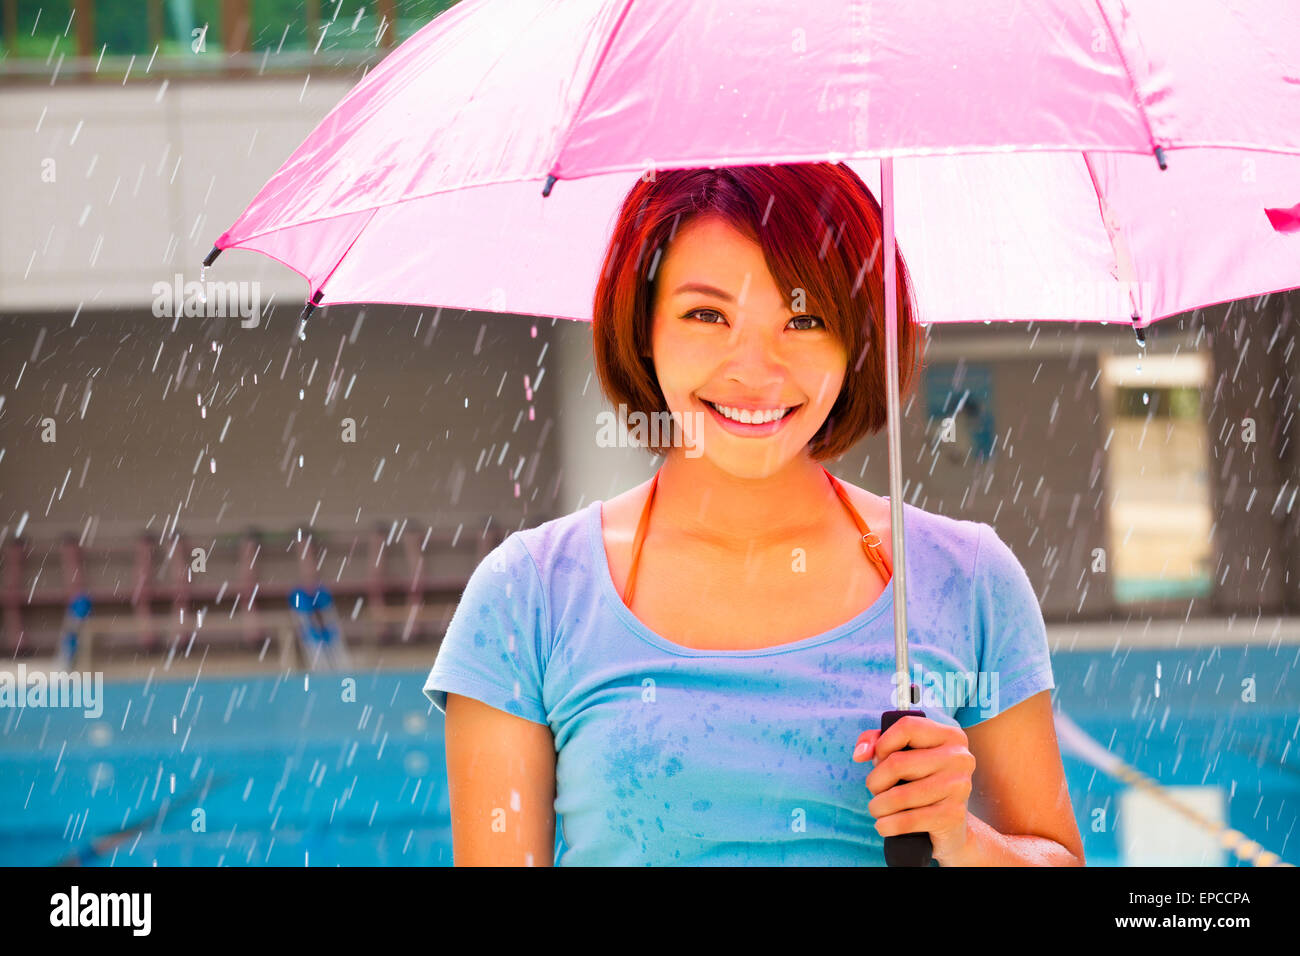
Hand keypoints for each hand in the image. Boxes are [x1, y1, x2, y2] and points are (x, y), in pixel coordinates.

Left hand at [852, 715, 975, 864]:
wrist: (952, 823)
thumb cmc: (922, 781)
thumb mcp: (904, 753)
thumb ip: (876, 741)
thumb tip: (860, 753)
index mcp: (950, 736)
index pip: (906, 727)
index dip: (882, 744)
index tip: (877, 759)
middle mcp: (959, 758)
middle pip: (897, 763)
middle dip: (875, 781)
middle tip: (875, 790)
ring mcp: (959, 787)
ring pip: (899, 795)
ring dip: (878, 806)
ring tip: (877, 809)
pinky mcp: (953, 815)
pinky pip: (908, 820)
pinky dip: (888, 825)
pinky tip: (883, 825)